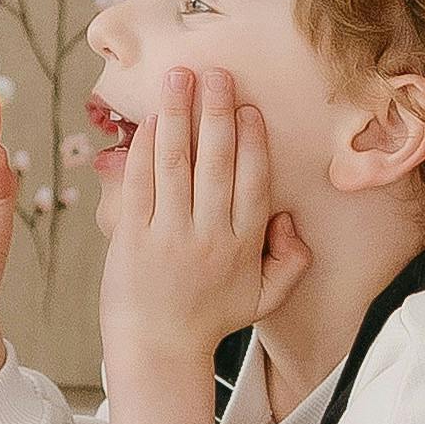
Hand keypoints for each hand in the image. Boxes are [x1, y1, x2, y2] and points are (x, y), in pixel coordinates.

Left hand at [96, 69, 307, 423]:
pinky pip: (140, 184)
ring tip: (178, 77)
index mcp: (243, 246)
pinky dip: (145, 149)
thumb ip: (291, 261)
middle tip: (217, 73)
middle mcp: (208, 237)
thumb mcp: (266, 298)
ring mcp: (169, 235)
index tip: (249, 107)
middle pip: (215, 165)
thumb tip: (288, 218)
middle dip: (216, 114)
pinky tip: (150, 119)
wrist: (158, 350)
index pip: (252, 184)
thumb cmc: (210, 318)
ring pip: (175, 165)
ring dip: (178, 116)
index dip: (252, 143)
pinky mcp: (132, 237)